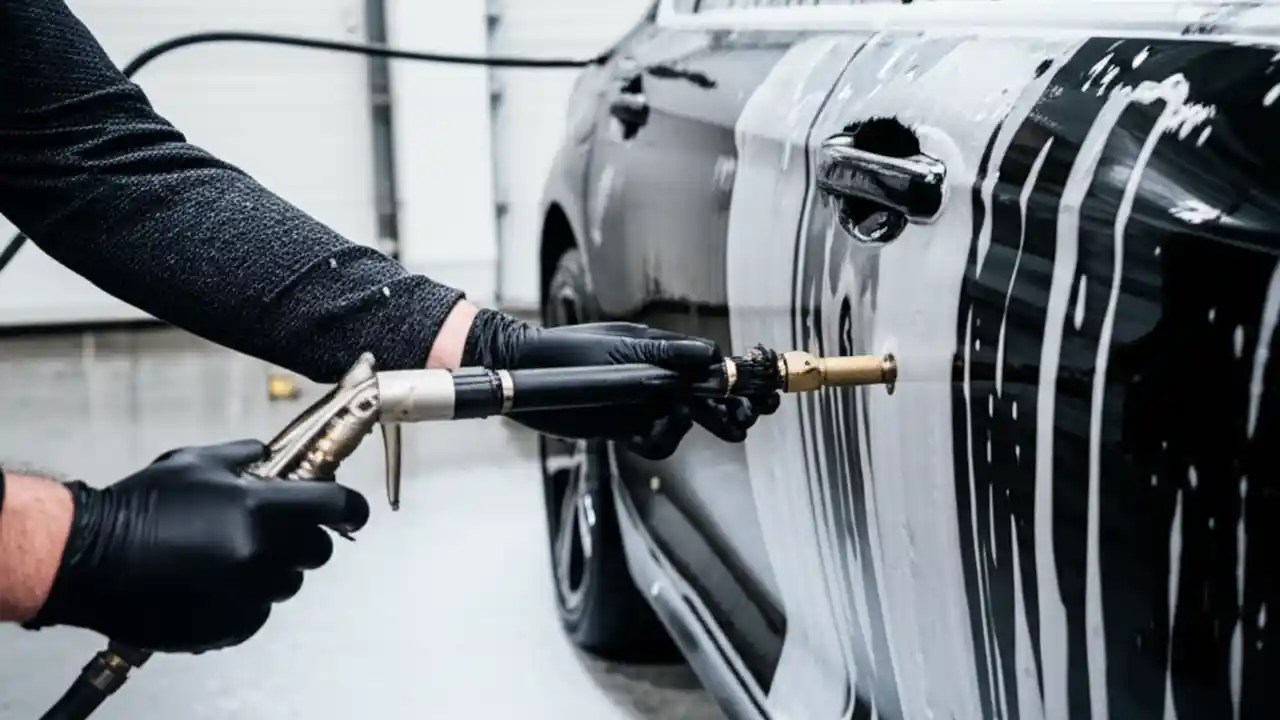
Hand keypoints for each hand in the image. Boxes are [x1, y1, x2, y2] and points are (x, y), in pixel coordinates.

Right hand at [22, 440, 368, 653]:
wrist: (89, 558)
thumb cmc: (137, 506)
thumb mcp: (195, 461)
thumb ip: (245, 457)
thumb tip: (273, 456)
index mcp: (259, 508)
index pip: (337, 506)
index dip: (351, 508)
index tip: (352, 511)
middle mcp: (259, 553)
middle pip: (318, 550)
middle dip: (305, 538)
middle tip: (277, 530)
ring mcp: (244, 594)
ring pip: (287, 583)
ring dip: (272, 570)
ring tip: (230, 555)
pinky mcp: (227, 627)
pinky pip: (257, 613)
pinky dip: (245, 600)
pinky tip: (213, 582)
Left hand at [462, 309, 777, 458]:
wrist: (526, 377)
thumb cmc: (569, 354)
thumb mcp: (621, 349)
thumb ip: (667, 355)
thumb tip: (711, 355)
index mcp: (664, 352)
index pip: (713, 365)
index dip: (740, 380)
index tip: (763, 392)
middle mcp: (660, 377)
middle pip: (710, 396)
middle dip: (731, 409)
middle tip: (744, 421)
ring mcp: (646, 403)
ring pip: (688, 422)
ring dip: (692, 427)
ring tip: (686, 428)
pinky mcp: (628, 427)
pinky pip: (658, 441)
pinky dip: (657, 441)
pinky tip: (642, 436)